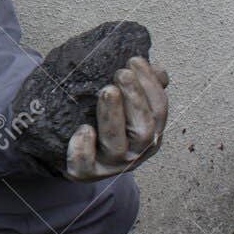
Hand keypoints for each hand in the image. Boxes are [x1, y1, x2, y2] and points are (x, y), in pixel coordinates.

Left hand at [66, 55, 168, 180]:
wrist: (74, 155)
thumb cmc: (105, 124)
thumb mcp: (126, 106)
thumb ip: (143, 88)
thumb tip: (157, 68)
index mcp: (149, 133)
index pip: (159, 109)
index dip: (150, 85)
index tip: (135, 60)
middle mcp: (135, 152)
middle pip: (144, 129)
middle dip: (135, 99)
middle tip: (122, 73)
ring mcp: (110, 165)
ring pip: (116, 145)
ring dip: (113, 116)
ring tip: (106, 91)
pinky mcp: (84, 173)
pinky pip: (85, 164)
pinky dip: (84, 148)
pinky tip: (84, 129)